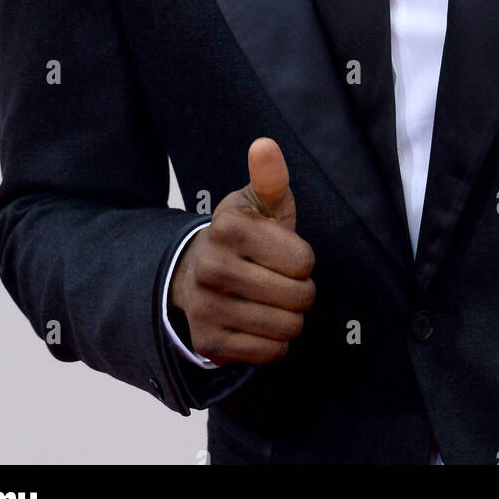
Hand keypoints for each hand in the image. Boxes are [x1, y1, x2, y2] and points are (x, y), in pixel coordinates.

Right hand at [170, 138, 315, 365]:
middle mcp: (211, 267)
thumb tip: (265, 145)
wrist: (195, 272)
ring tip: (273, 301)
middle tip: (283, 281)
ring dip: (291, 318)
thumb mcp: (258, 203)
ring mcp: (206, 308)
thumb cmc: (242, 235)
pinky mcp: (208, 343)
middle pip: (299, 297)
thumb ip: (270, 177)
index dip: (302, 260)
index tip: (283, 253)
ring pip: (287, 328)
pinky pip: (270, 353)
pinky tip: (259, 322)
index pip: (303, 262)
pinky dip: (274, 342)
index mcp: (228, 228)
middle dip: (301, 291)